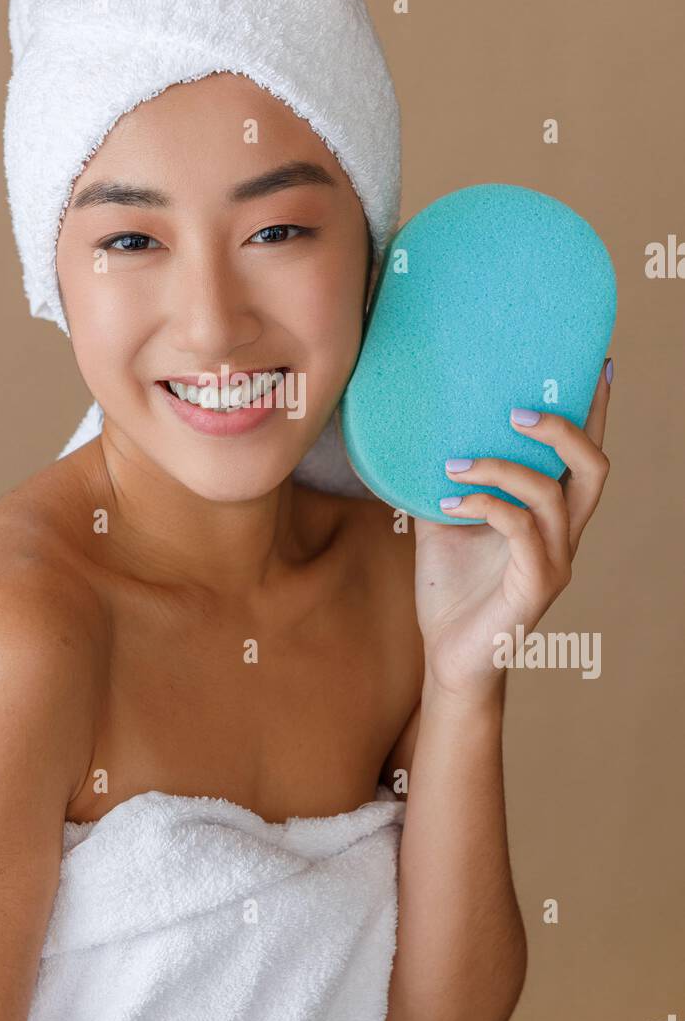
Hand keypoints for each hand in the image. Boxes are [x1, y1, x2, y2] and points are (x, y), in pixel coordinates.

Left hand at [412, 359, 612, 701]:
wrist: (446, 656)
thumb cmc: (450, 589)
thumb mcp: (442, 521)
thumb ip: (446, 480)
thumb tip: (421, 432)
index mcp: (551, 516)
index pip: (583, 457)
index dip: (597, 411)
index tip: (599, 364)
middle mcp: (564, 535)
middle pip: (593, 468)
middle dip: (564, 428)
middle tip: (515, 410)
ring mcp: (554, 561)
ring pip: (553, 495)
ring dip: (502, 468)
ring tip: (455, 462)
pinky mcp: (534, 586)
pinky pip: (522, 530)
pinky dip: (486, 506)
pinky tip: (448, 503)